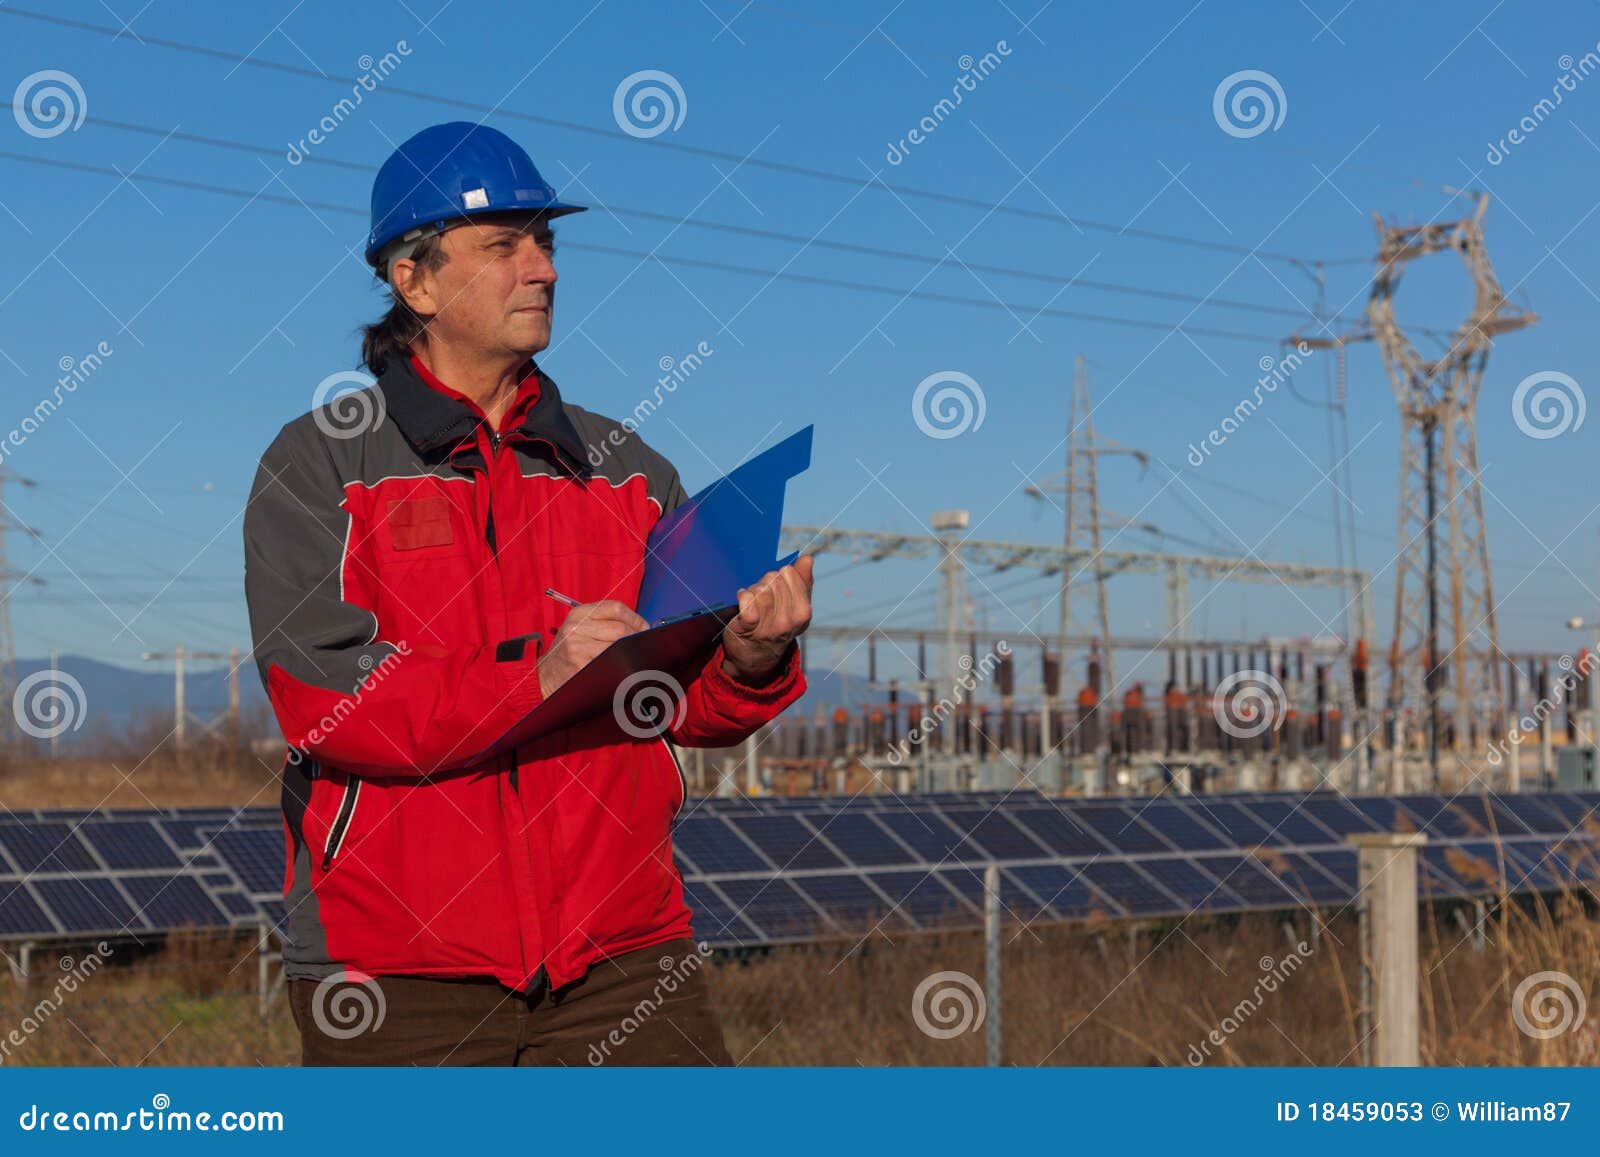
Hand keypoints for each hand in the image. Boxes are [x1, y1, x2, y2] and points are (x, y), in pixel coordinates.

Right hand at [537, 599, 647, 697]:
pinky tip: (623, 669)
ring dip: (631, 653)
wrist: (544, 676)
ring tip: (633, 657)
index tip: (643, 628)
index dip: (635, 618)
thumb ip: (604, 622)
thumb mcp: (579, 629)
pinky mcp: (581, 667)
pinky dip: (621, 666)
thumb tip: (640, 627)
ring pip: (618, 647)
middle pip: (620, 629)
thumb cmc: (568, 653)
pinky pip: (611, 664)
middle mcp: (576, 628)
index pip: (615, 608)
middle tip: (642, 647)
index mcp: (578, 614)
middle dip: (636, 638)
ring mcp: (578, 648)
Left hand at [720, 555, 813, 684]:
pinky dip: (742, 596)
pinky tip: (742, 600)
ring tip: (752, 601)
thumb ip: (803, 581)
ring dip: (753, 590)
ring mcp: (769, 626)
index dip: (779, 577)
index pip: (788, 573)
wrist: (756, 656)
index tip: (775, 589)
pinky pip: (747, 600)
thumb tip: (807, 559)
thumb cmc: (775, 624)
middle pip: (772, 579)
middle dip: (765, 583)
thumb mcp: (794, 606)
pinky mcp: (748, 627)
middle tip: (762, 597)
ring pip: (760, 589)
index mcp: (803, 612)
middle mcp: (788, 620)